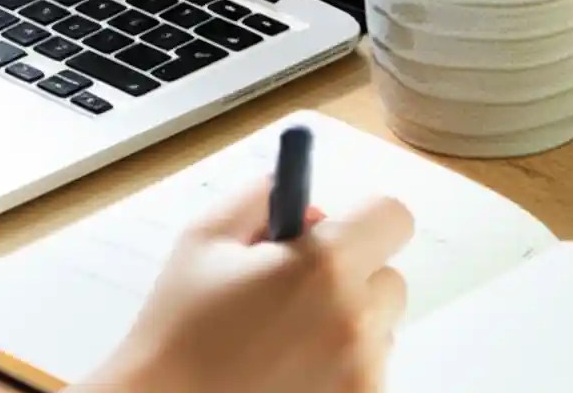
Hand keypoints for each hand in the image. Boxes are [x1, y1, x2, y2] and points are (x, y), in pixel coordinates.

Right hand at [77, 179, 414, 392]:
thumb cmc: (180, 328)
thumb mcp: (204, 238)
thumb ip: (262, 198)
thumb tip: (314, 209)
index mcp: (324, 266)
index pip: (392, 216)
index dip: (364, 220)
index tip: (336, 235)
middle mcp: (356, 320)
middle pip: (388, 278)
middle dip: (351, 278)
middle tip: (295, 295)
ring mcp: (364, 373)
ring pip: (380, 331)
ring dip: (348, 328)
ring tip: (285, 345)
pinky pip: (368, 373)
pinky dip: (341, 372)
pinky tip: (291, 376)